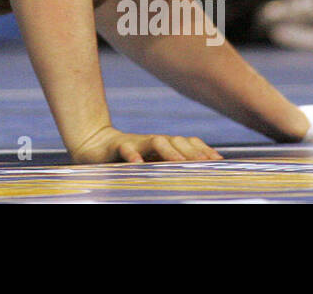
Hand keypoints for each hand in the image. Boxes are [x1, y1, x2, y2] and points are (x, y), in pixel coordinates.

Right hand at [72, 126, 221, 163]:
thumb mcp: (150, 161)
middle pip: (176, 141)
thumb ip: (168, 164)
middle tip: (204, 164)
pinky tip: (139, 164)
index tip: (218, 161)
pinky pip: (126, 149)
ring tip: (179, 163)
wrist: (94, 145)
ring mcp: (136, 143)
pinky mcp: (117, 146)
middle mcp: (152, 141)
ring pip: (156, 141)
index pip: (187, 143)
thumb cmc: (126, 158)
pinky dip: (132, 155)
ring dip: (169, 152)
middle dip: (191, 151)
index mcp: (163, 146)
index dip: (203, 150)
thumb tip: (196, 170)